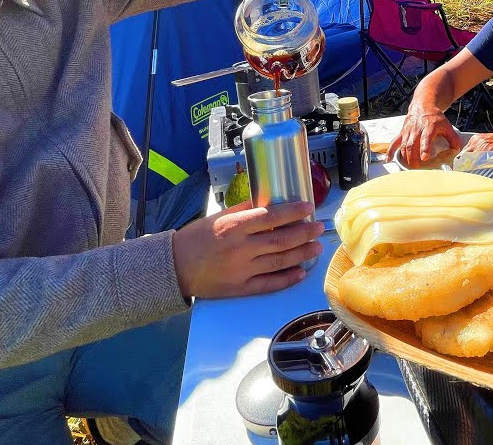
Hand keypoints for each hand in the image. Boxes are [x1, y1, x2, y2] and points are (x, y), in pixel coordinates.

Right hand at [171, 200, 323, 298]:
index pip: (271, 217)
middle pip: (281, 240)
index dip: (293, 212)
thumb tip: (269, 203)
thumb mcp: (217, 217)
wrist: (174, 268)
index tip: (309, 208)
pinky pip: (270, 284)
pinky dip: (288, 278)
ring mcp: (242, 271)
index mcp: (234, 227)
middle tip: (319, 228)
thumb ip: (243, 211)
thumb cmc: (195, 239)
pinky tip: (301, 272)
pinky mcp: (241, 289)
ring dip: (302, 254)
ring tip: (316, 247)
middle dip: (304, 233)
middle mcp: (240, 249)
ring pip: (280, 262)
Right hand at [388, 108, 461, 168]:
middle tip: (417, 169)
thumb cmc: (435, 117)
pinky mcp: (402, 133)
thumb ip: (453, 139)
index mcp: (429, 127)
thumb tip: (456, 150)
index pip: (426, 138)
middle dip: (413, 158)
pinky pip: (394, 142)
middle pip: (412, 145)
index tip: (425, 157)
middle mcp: (416, 129)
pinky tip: (388, 160)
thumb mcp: (447, 126)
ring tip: (409, 168)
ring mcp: (407, 131)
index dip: (425, 148)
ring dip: (405, 158)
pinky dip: (390, 151)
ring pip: (403, 146)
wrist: (423, 105)